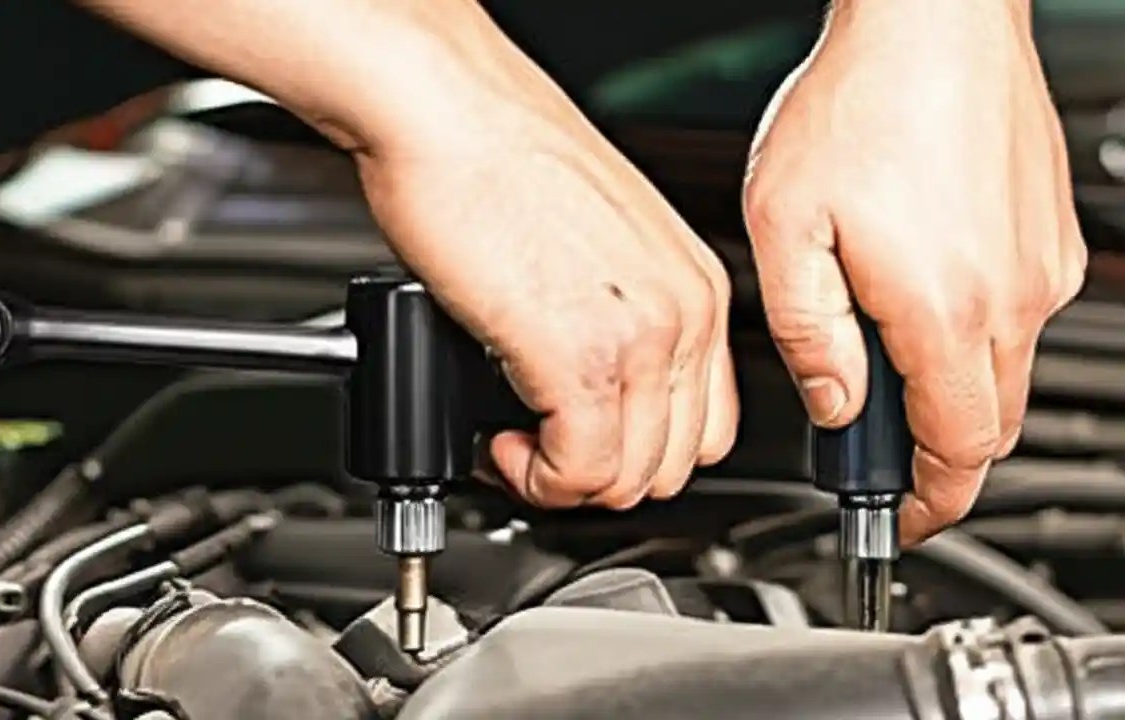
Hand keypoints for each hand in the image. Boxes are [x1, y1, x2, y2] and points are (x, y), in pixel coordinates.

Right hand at [349, 2, 738, 508]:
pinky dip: (534, 480)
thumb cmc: (497, 158)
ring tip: (513, 445)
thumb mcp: (596, 243)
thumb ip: (617, 317)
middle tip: (537, 450)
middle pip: (669, 466)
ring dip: (562, 482)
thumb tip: (585, 387)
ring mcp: (641, 338)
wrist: (448, 113)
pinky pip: (577, 472)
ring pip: (627, 482)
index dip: (634, 454)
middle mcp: (684, 314)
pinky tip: (500, 444)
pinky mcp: (579, 358)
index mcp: (695, 288)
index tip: (578, 441)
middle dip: (596, 477)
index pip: (704, 428)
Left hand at [743, 0, 1086, 542]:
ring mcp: (1040, 262)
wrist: (932, 17)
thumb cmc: (858, 104)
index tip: (898, 512)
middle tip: (864, 431)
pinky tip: (909, 285)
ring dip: (943, 383)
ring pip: (1001, 369)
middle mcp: (1012, 295)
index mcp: (945, 310)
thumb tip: (834, 402)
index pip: (957, 450)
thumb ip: (808, 335)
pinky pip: (1013, 313)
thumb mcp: (787, 230)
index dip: (926, 498)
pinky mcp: (1046, 233)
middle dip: (928, 447)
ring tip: (872, 343)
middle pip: (986, 422)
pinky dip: (965, 330)